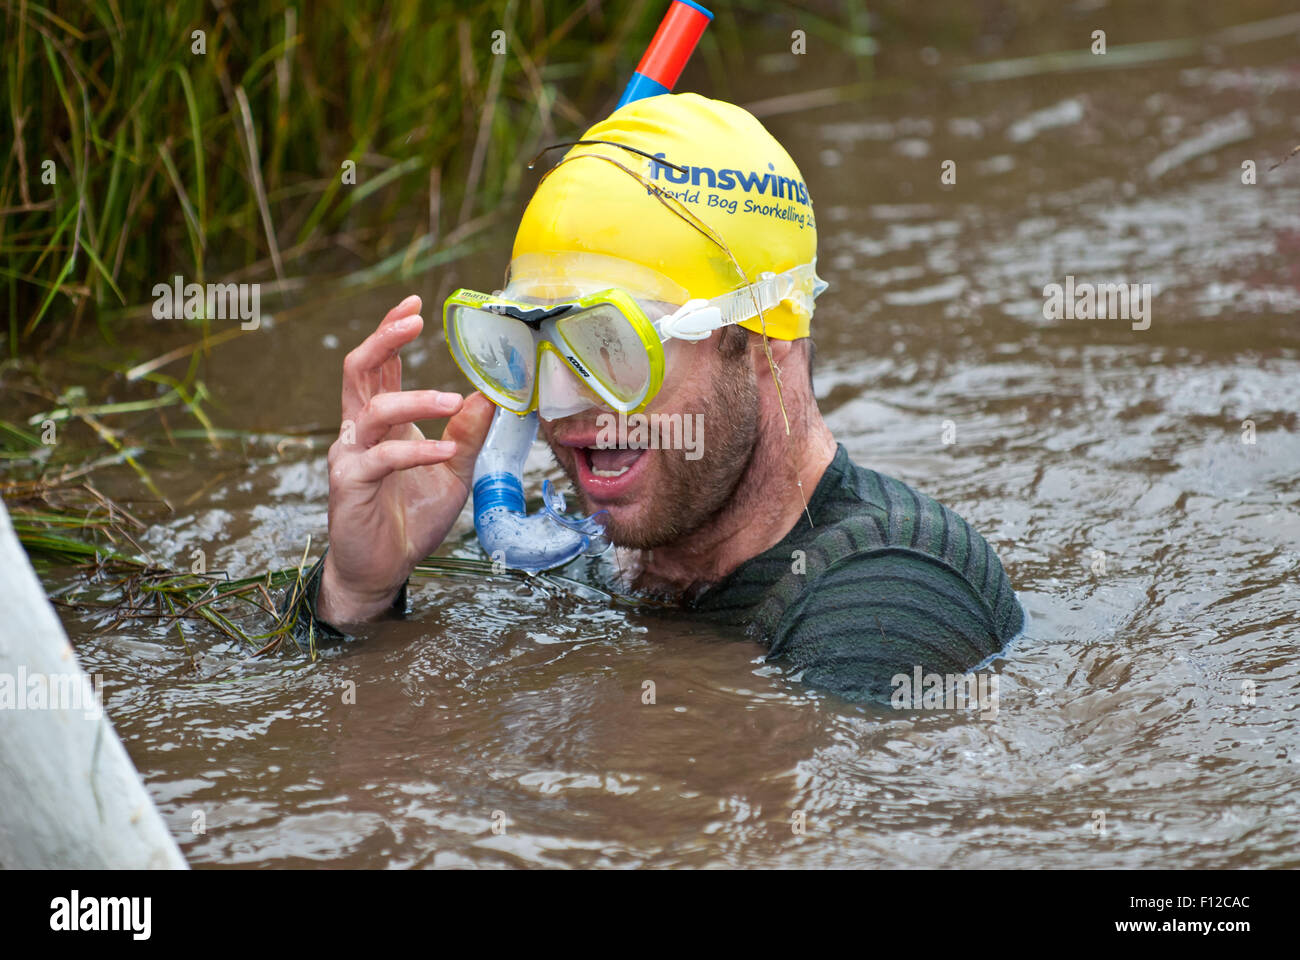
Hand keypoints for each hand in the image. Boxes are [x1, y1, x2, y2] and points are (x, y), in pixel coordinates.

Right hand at [317, 295, 493, 623]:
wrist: (382, 569)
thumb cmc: (412, 518)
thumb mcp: (454, 472)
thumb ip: (469, 434)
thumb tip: (491, 394)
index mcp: (382, 421)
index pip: (380, 365)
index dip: (392, 331)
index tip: (415, 303)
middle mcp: (359, 430)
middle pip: (359, 369)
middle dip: (384, 339)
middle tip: (415, 319)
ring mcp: (351, 455)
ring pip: (372, 409)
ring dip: (414, 398)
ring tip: (452, 399)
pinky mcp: (350, 484)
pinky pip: (382, 457)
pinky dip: (418, 450)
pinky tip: (447, 450)